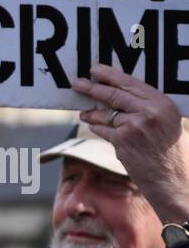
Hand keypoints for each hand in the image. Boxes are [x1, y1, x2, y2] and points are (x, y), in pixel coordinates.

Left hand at [73, 64, 188, 221]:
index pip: (132, 84)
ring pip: (105, 114)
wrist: (170, 178)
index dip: (111, 76)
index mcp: (163, 103)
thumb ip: (147, 107)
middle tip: (77, 83)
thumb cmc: (169, 150)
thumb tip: (120, 96)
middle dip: (92, 88)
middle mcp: (149, 112)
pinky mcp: (122, 141)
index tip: (96, 70)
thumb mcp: (167, 121)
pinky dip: (97, 127)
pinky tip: (92, 125)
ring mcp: (134, 126)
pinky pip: (103, 130)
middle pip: (114, 95)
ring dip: (91, 112)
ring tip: (84, 112)